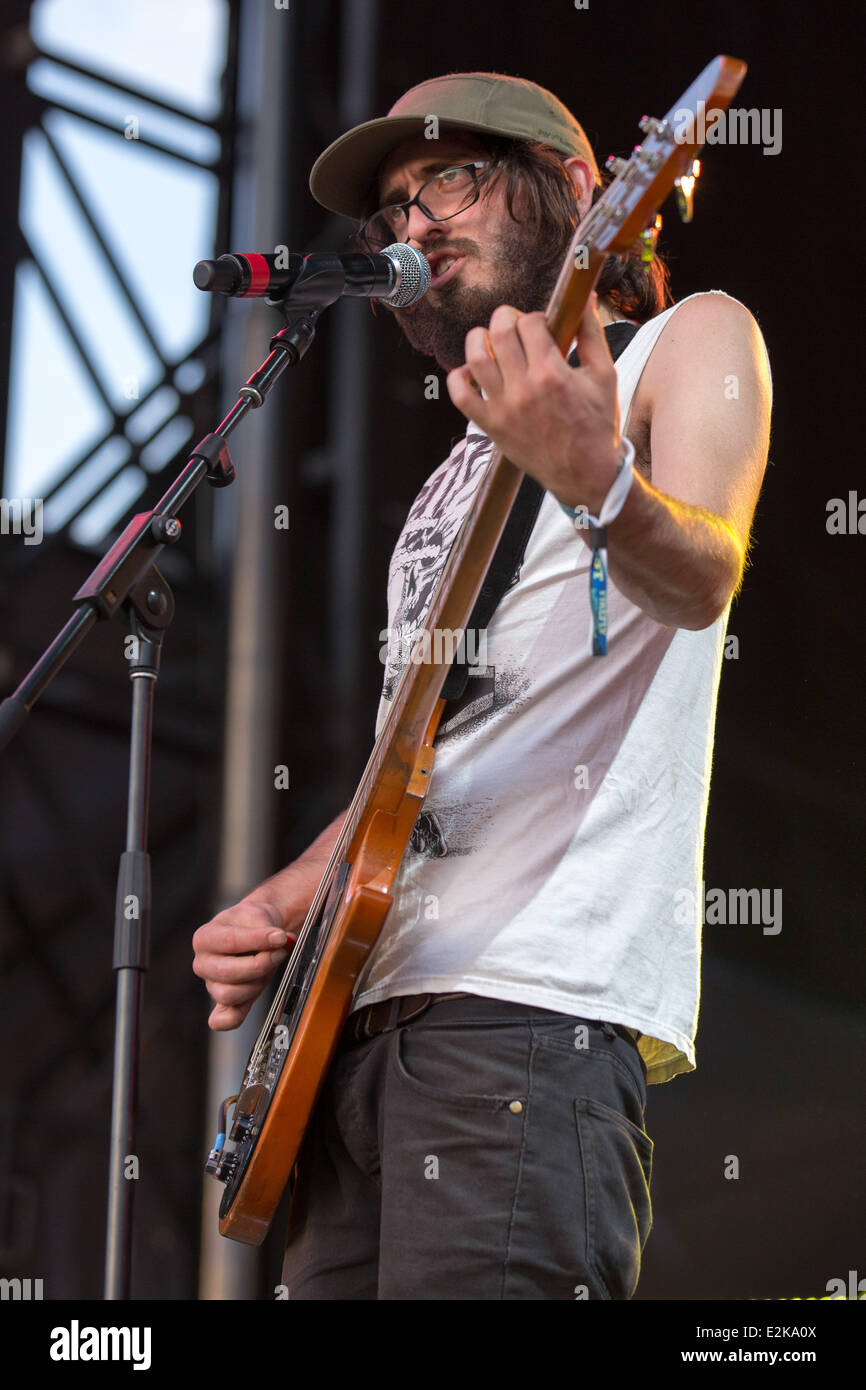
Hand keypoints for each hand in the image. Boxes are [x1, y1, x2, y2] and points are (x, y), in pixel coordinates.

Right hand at [192, 897, 295, 1030]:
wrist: (257, 930)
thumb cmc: (252, 922)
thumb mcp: (257, 914)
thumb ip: (264, 928)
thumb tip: (278, 942)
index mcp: (204, 938)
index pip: (230, 942)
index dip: (258, 940)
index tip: (279, 937)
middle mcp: (202, 964)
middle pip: (227, 973)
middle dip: (260, 964)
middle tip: (279, 953)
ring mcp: (212, 985)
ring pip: (230, 995)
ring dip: (257, 983)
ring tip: (270, 967)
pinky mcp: (225, 1003)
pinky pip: (224, 1019)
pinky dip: (234, 1018)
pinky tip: (245, 1006)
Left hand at [446, 291, 622, 514]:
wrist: (585, 474)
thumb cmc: (598, 424)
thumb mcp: (604, 375)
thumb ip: (591, 333)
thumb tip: (583, 296)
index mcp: (553, 373)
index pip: (529, 323)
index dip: (535, 317)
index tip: (541, 327)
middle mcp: (525, 389)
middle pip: (499, 331)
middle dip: (505, 317)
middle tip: (513, 325)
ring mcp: (504, 409)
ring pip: (475, 357)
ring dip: (479, 339)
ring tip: (490, 340)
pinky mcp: (491, 426)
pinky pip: (460, 395)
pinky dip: (459, 376)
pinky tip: (473, 372)